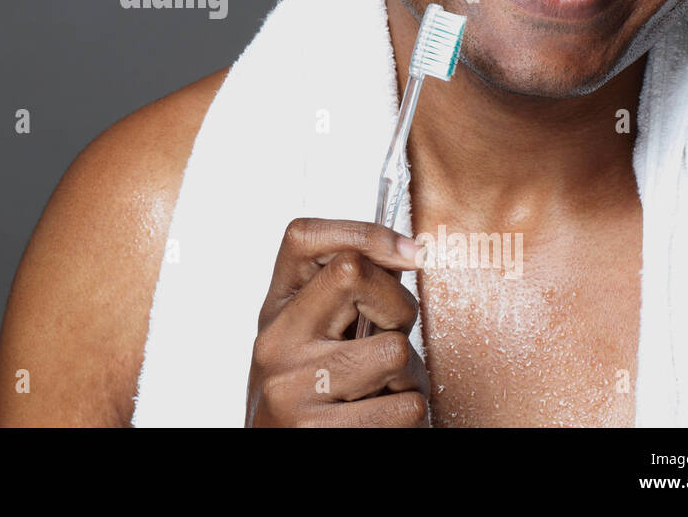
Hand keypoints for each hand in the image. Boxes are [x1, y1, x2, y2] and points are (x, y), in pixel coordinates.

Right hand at [245, 217, 427, 426]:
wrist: (276, 453)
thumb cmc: (307, 397)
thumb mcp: (308, 337)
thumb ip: (341, 298)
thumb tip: (402, 254)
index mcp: (276, 310)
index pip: (304, 238)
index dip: (367, 233)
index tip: (411, 252)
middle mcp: (277, 341)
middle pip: (354, 274)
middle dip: (397, 304)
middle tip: (392, 335)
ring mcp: (294, 386)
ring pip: (394, 349)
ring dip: (409, 374)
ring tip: (387, 389)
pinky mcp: (319, 430)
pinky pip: (405, 405)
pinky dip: (408, 414)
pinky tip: (383, 417)